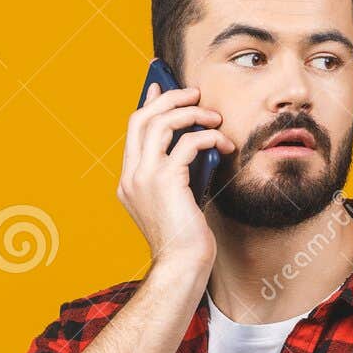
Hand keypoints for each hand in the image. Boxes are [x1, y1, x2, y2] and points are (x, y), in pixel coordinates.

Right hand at [117, 82, 235, 270]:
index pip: (134, 131)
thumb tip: (193, 144)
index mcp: (129, 180)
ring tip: (214, 116)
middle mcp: (131, 176)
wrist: (183, 265)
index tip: (161, 88)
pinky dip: (208, 137)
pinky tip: (223, 144)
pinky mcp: (165, 181)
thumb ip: (176, 173)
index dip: (149, 105)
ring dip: (192, 114)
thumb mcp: (176, 200)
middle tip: (195, 94)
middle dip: (169, 99)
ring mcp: (144, 177)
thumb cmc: (186, 238)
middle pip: (142, 119)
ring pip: (161, 124)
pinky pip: (187, 144)